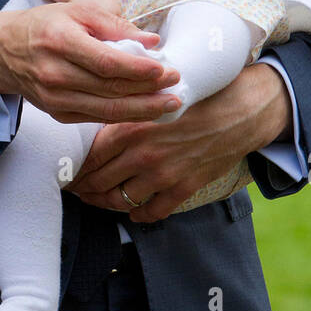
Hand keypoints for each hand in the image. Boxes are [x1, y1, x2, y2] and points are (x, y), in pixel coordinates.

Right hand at [0, 0, 181, 122]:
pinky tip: (144, 112)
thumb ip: (115, 25)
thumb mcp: (78, 12)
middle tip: (176, 88)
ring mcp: (54, 98)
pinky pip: (95, 118)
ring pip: (105, 110)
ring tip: (168, 105)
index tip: (165, 70)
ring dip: (141, 110)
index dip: (138, 69)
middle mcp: (55, 74)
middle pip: (110, 89)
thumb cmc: (46, 25)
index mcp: (60, 42)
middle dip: (148, 91)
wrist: (5, 50)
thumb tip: (152, 41)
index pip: (106, 62)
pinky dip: (122, 117)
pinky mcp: (57, 113)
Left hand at [65, 62, 290, 221]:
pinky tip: (134, 212)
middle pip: (100, 181)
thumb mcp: (155, 94)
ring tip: (99, 200)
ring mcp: (164, 174)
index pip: (91, 155)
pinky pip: (152, 211)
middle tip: (76, 190)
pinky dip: (140, 215)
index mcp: (133, 126)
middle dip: (84, 189)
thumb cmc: (198, 94)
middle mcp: (144, 153)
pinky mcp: (184, 187)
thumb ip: (128, 109)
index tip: (68, 171)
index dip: (76, 167)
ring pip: (121, 200)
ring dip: (106, 203)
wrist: (242, 110)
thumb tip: (99, 115)